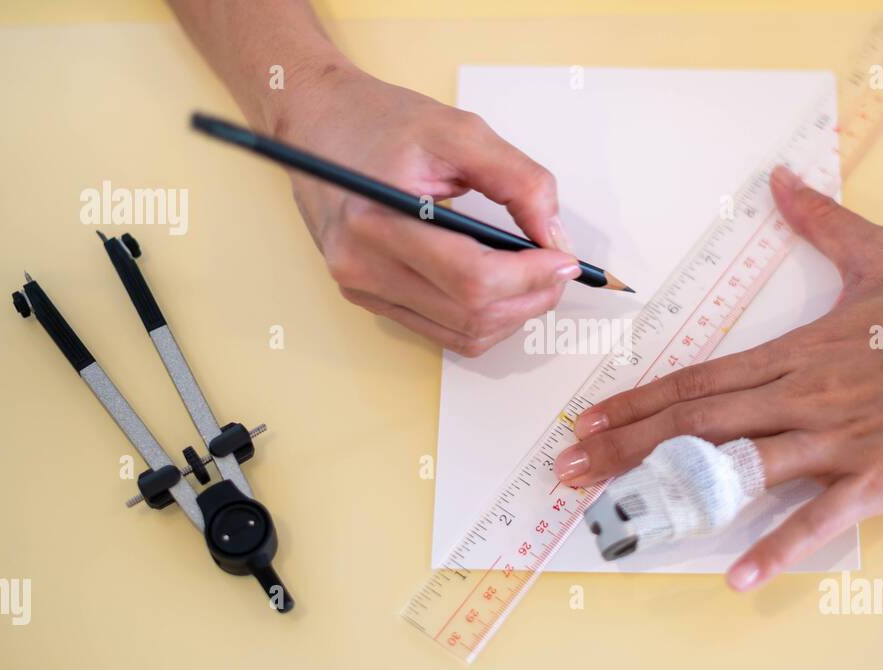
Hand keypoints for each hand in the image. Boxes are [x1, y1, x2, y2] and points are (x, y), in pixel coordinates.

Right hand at [272, 60, 578, 355]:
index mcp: (376, 223)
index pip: (473, 279)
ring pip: (461, 334)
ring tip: (536, 278)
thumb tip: (554, 237)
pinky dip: (482, 318)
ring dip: (511, 314)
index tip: (565, 259)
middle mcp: (361, 266)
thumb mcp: (459, 131)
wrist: (317, 122)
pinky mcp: (368, 296)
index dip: (531, 276)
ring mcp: (362, 287)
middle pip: (471, 314)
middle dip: (530, 297)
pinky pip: (441, 331)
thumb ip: (518, 181)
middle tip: (558, 268)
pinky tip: (502, 288)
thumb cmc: (380, 121)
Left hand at [554, 165, 882, 590]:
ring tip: (622, 515)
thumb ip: (820, 220)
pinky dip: (778, 546)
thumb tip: (782, 178)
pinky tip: (740, 575)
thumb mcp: (878, 251)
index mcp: (795, 352)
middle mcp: (802, 395)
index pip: (696, 378)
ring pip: (737, 465)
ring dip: (674, 490)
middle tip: (571, 470)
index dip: (636, 402)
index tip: (589, 419)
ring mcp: (836, 438)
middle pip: (696, 422)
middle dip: (626, 447)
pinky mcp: (878, 474)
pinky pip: (819, 516)